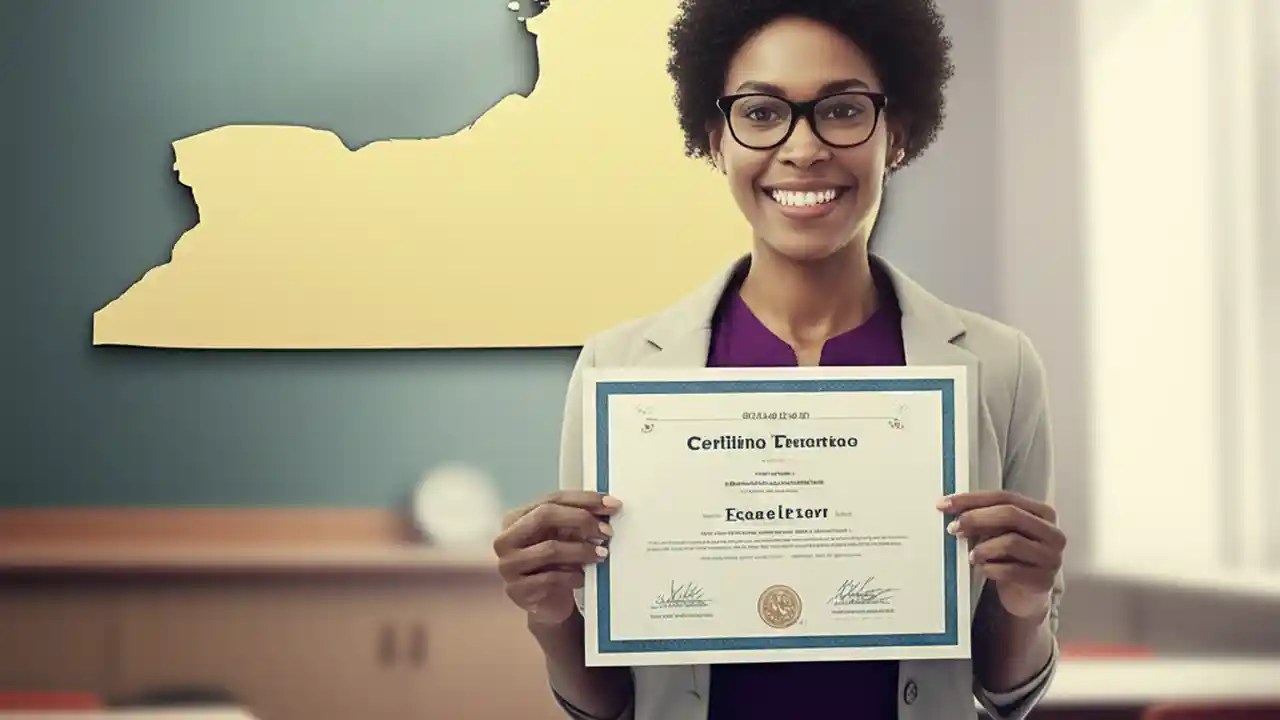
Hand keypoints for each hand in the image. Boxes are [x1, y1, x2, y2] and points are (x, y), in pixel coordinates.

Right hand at [493, 490, 620, 625]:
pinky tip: (583, 577)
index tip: (611, 505)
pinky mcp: (516, 591)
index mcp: (516, 519)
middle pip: (544, 516)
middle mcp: (506, 539)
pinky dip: (572, 576)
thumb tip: (607, 507)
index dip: (584, 499)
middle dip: (581, 520)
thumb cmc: (557, 564)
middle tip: (606, 531)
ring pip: (550, 549)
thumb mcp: (565, 537)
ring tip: (601, 555)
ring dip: (581, 551)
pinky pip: (550, 579)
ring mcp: (508, 566)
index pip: (552, 499)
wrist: (548, 603)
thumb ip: (578, 520)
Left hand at [937, 491, 1065, 618]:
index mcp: (1043, 513)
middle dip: (977, 518)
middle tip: (953, 528)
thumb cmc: (1011, 557)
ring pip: (1011, 542)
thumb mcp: (999, 533)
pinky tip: (983, 569)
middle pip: (1011, 515)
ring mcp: (1051, 557)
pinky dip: (991, 569)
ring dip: (983, 548)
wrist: (1025, 594)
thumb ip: (984, 518)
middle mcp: (1052, 533)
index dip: (973, 499)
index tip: (945, 504)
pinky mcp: (1044, 581)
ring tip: (971, 556)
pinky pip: (1012, 570)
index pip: (1006, 497)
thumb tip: (951, 508)